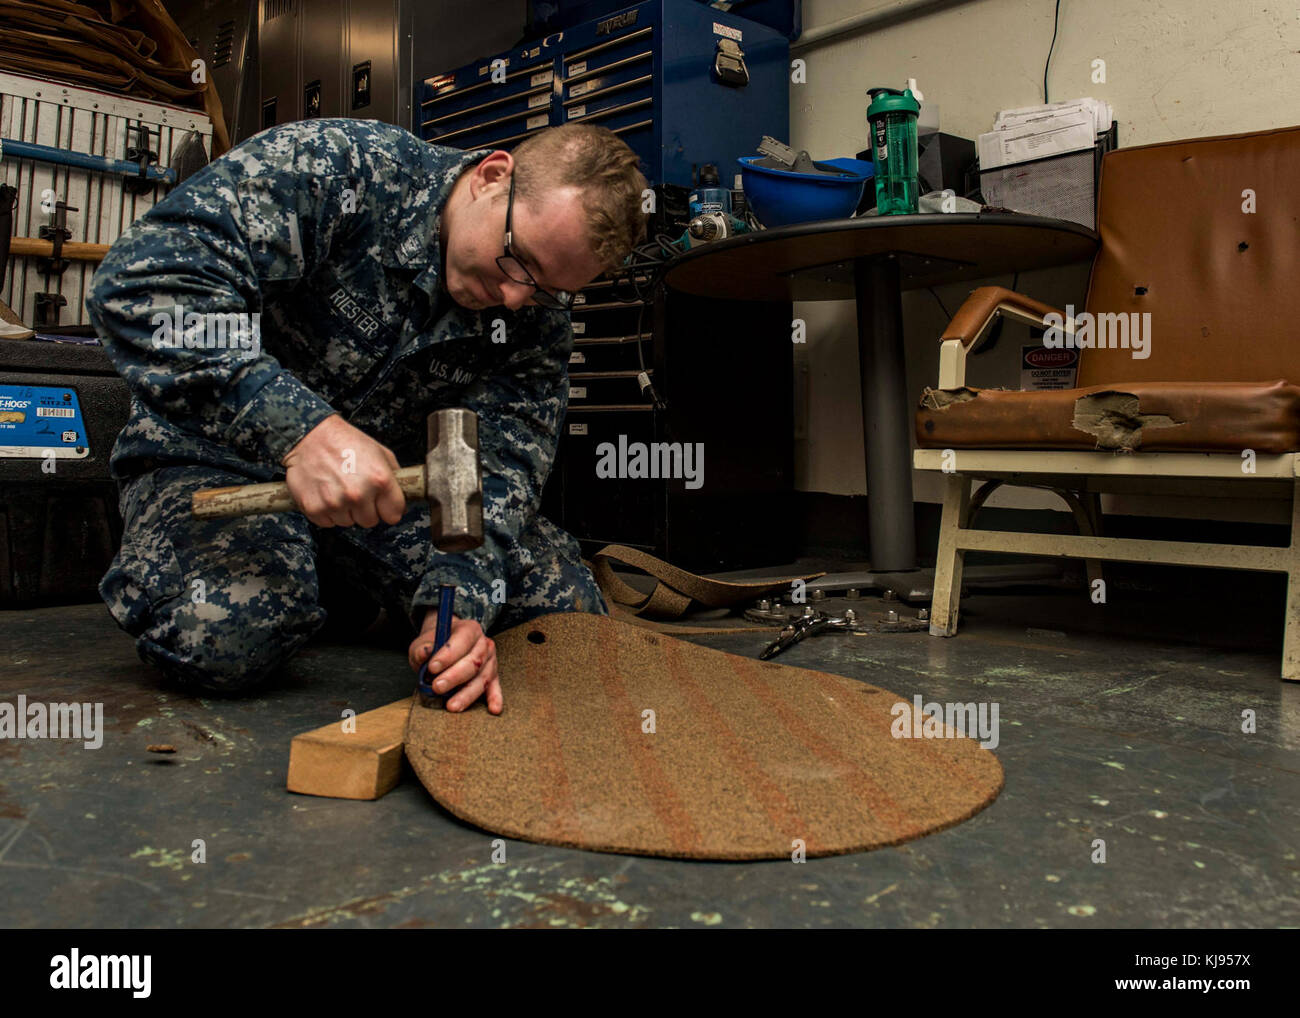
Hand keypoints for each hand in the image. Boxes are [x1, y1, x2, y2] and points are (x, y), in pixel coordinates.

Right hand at [281, 414, 405, 527]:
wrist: (310, 436)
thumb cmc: (346, 442)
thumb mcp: (380, 452)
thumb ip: (394, 477)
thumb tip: (402, 500)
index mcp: (380, 480)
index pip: (394, 515)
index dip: (388, 509)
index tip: (381, 504)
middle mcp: (358, 494)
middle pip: (370, 522)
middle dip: (365, 510)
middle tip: (356, 491)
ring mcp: (336, 503)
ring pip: (348, 523)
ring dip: (345, 511)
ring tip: (339, 489)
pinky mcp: (315, 508)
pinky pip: (328, 522)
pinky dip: (327, 512)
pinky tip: (326, 493)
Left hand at [409, 610, 500, 713]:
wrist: (448, 643)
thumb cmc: (437, 644)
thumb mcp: (425, 641)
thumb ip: (422, 648)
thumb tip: (424, 653)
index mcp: (469, 629)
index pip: (462, 640)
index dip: (448, 655)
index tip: (432, 667)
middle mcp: (484, 644)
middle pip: (474, 662)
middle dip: (454, 677)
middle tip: (437, 687)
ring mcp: (490, 661)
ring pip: (482, 678)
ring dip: (467, 694)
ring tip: (452, 705)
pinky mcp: (492, 676)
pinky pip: (495, 688)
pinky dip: (495, 699)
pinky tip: (494, 709)